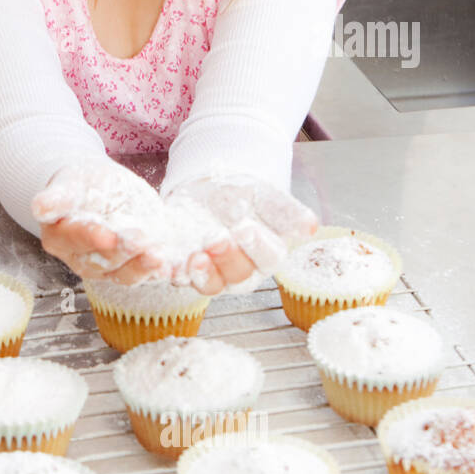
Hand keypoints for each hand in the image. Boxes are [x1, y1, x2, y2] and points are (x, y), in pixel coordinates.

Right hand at [31, 159, 177, 284]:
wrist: (104, 190)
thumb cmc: (82, 184)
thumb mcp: (70, 181)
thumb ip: (58, 197)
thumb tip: (39, 206)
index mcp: (60, 238)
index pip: (75, 239)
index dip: (91, 238)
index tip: (107, 235)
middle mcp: (81, 259)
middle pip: (102, 260)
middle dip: (124, 253)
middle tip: (142, 241)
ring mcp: (108, 268)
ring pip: (125, 273)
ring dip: (144, 268)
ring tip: (161, 258)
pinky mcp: (133, 267)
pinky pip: (146, 274)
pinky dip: (160, 273)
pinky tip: (174, 268)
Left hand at [165, 174, 317, 294]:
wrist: (207, 189)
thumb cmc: (243, 195)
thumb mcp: (264, 196)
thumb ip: (285, 211)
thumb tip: (311, 227)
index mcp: (265, 256)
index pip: (267, 258)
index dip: (257, 246)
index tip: (246, 228)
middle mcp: (238, 272)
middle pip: (236, 275)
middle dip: (226, 259)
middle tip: (216, 238)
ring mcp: (208, 274)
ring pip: (207, 283)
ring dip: (200, 273)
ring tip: (194, 256)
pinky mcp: (180, 269)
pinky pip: (175, 277)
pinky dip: (168, 273)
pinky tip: (163, 264)